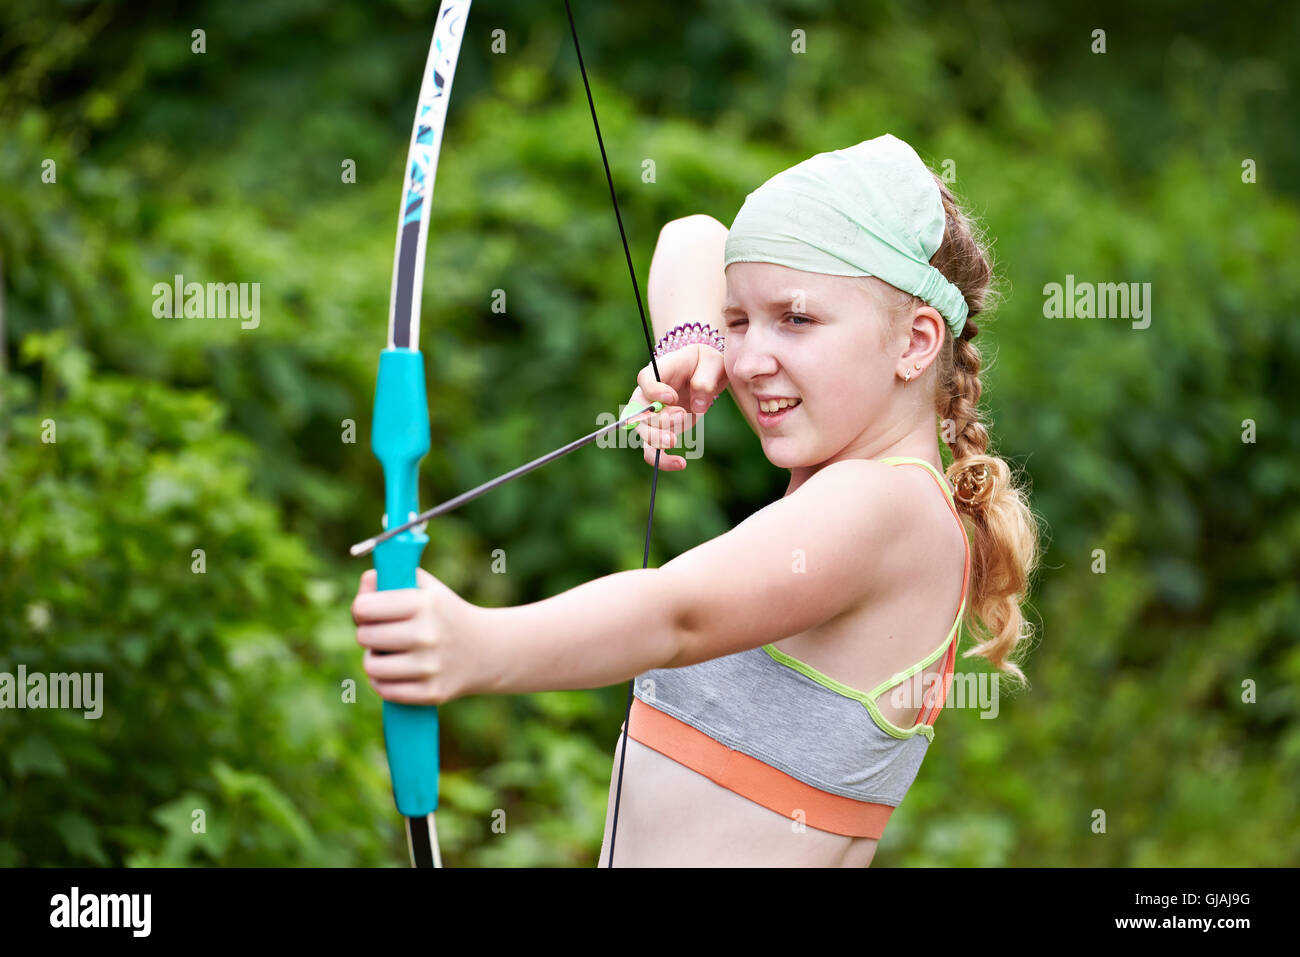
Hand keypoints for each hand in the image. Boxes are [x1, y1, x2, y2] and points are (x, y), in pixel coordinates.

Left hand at [352, 567, 483, 706]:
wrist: (487, 650)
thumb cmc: (445, 614)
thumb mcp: (426, 588)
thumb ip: (391, 578)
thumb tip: (366, 584)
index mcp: (424, 603)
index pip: (364, 608)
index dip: (362, 609)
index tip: (371, 611)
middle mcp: (428, 634)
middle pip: (364, 636)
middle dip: (368, 634)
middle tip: (384, 633)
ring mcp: (431, 666)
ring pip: (371, 666)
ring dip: (374, 659)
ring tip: (389, 653)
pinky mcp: (432, 692)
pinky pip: (385, 690)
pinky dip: (383, 681)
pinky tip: (395, 672)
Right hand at [625, 343, 727, 470]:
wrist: (705, 374)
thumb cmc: (706, 363)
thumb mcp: (712, 362)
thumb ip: (705, 379)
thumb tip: (699, 406)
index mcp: (658, 371)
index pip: (646, 380)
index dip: (655, 391)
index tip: (673, 397)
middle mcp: (648, 394)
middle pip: (638, 410)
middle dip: (657, 418)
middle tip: (682, 416)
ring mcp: (652, 415)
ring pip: (643, 432)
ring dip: (656, 440)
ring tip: (673, 443)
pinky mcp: (661, 431)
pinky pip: (653, 449)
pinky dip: (662, 460)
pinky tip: (680, 464)